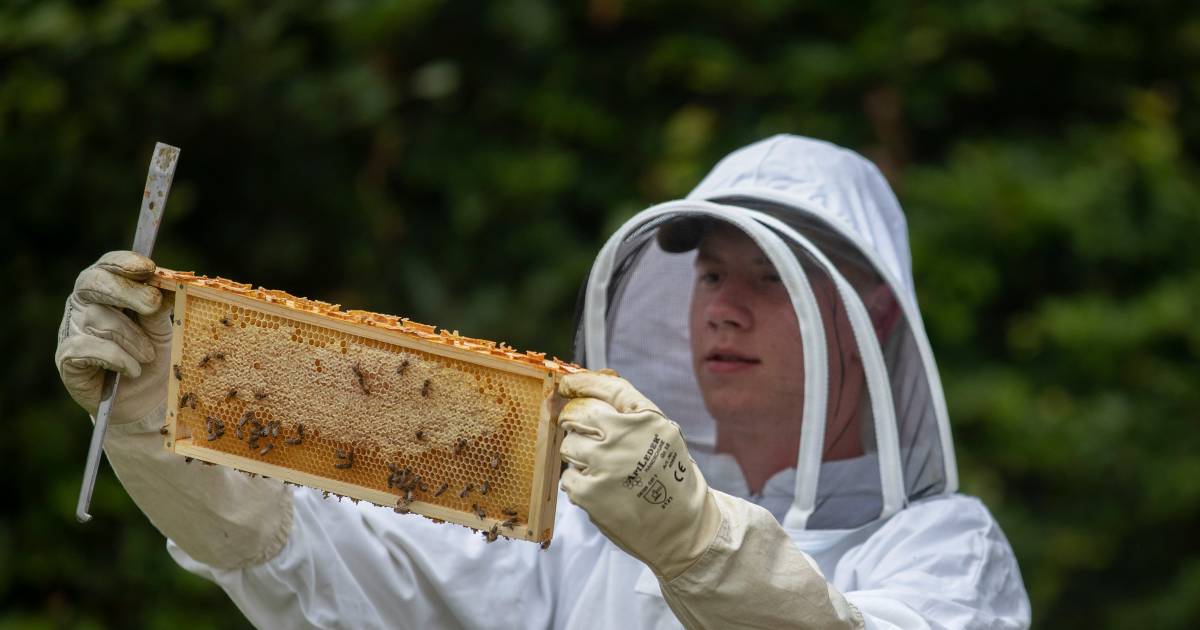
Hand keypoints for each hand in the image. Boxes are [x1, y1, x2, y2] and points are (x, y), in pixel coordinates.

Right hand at [55, 251, 172, 423]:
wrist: (147, 402)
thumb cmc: (155, 357)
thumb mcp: (164, 328)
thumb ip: (159, 307)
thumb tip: (165, 284)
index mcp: (108, 290)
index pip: (107, 266)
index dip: (124, 263)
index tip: (148, 268)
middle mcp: (84, 305)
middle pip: (92, 283)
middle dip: (125, 291)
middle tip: (153, 304)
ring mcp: (71, 330)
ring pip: (95, 318)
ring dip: (130, 337)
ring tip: (148, 356)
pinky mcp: (66, 358)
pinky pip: (84, 347)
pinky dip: (115, 358)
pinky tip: (132, 369)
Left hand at [558, 371, 719, 579]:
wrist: (683, 528)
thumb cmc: (671, 479)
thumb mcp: (664, 435)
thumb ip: (631, 413)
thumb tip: (589, 391)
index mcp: (647, 419)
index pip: (607, 388)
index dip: (581, 383)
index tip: (567, 384)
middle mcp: (624, 437)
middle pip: (577, 416)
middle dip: (575, 424)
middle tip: (586, 439)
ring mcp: (604, 464)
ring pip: (568, 446)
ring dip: (579, 457)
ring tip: (604, 471)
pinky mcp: (589, 491)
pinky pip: (568, 476)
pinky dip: (579, 484)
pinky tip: (603, 492)